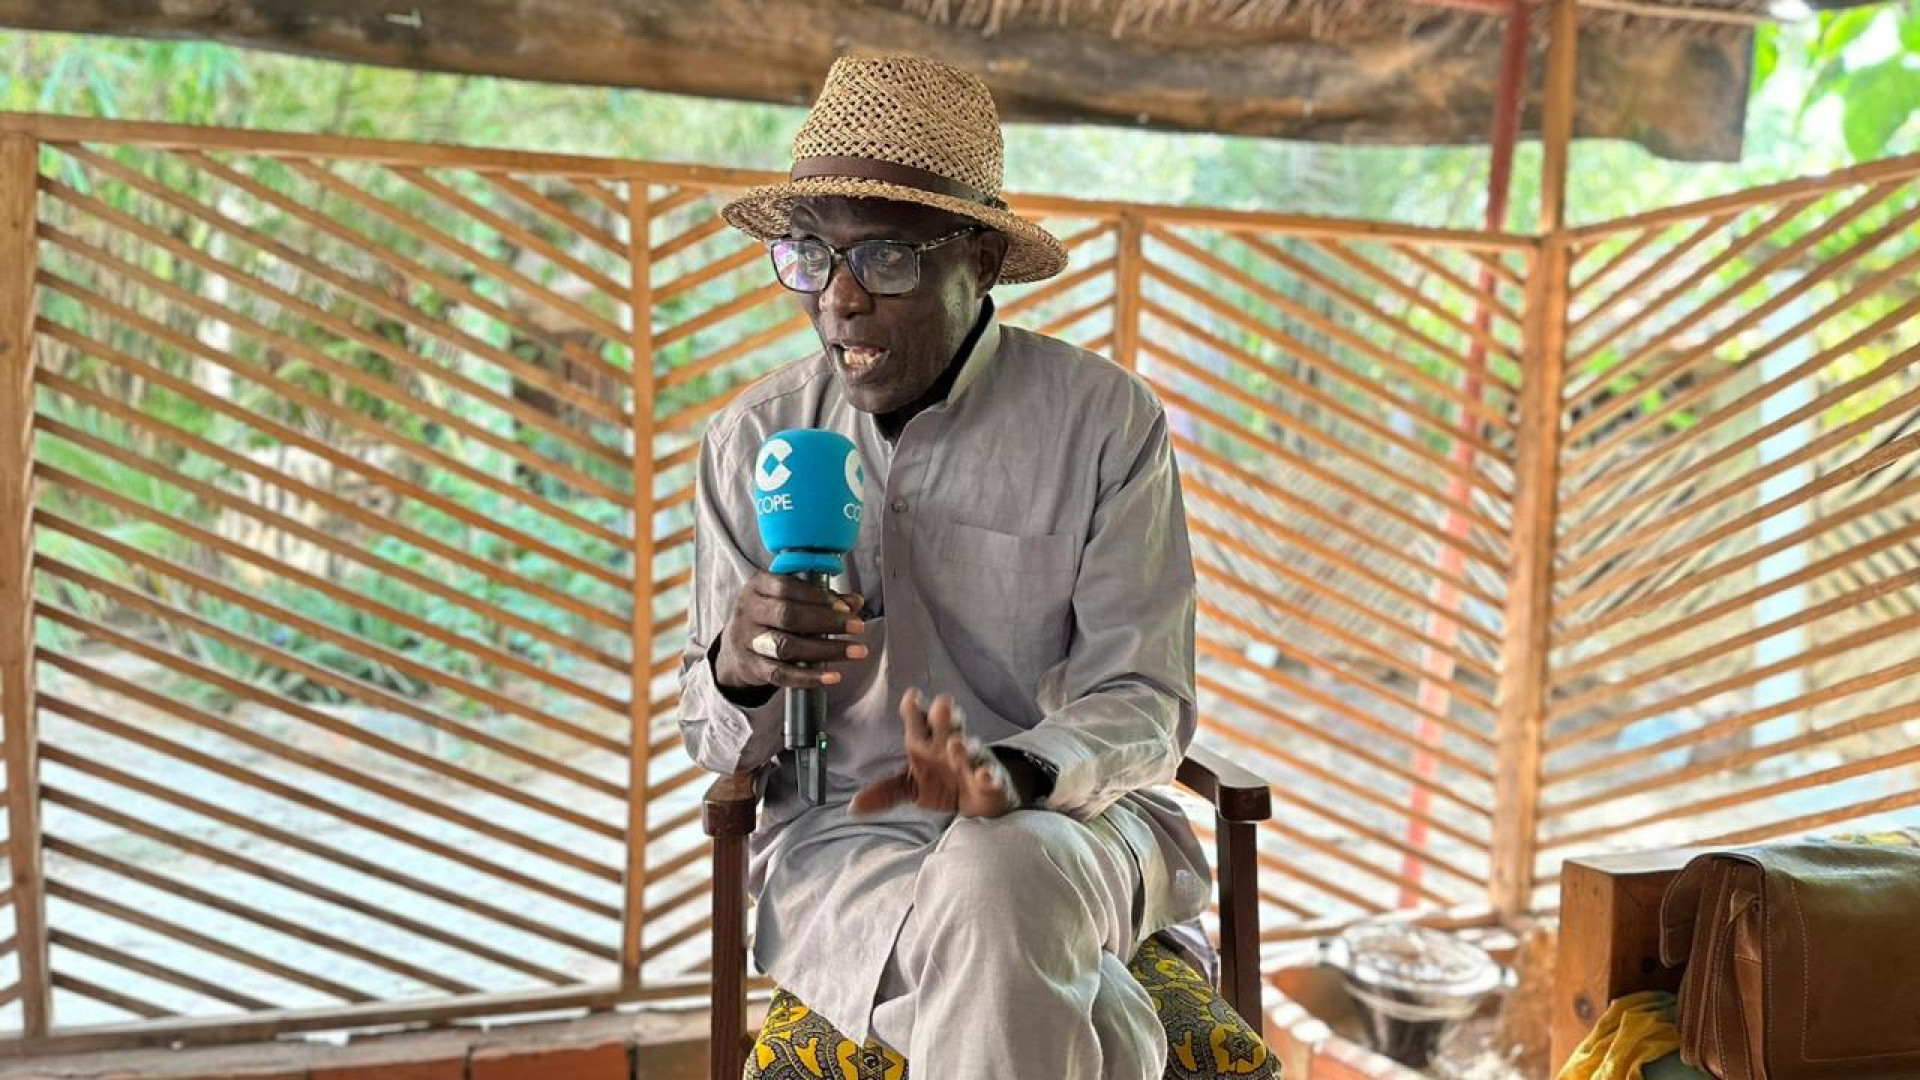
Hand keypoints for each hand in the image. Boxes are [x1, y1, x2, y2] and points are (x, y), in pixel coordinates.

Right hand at [713, 572, 866, 693]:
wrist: (735, 648)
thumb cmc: (770, 616)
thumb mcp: (789, 598)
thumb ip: (822, 597)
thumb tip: (855, 601)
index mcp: (759, 586)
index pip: (787, 587)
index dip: (818, 596)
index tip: (846, 607)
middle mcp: (749, 611)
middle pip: (788, 616)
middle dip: (827, 622)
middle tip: (857, 627)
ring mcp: (748, 640)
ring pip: (786, 646)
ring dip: (825, 650)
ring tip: (855, 651)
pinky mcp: (751, 667)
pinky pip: (781, 674)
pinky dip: (808, 677)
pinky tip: (832, 676)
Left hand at [849, 688, 1016, 818]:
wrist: (976, 800)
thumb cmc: (941, 781)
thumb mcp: (910, 787)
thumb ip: (885, 793)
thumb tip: (852, 808)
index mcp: (926, 741)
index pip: (918, 720)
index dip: (915, 708)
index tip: (911, 697)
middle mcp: (948, 743)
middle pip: (947, 724)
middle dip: (944, 715)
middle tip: (942, 706)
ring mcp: (971, 759)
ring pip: (969, 747)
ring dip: (963, 746)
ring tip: (955, 745)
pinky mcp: (989, 778)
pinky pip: (989, 775)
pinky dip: (987, 775)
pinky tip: (983, 776)